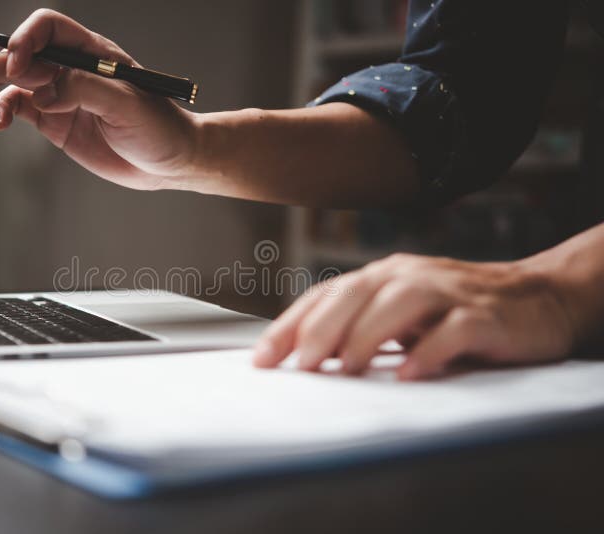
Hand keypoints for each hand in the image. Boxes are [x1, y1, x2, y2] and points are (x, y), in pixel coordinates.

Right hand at [0, 9, 197, 189]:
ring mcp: (61, 96)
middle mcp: (71, 70)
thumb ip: (83, 90)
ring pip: (14, 84)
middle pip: (20, 55)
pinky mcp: (56, 123)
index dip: (25, 41)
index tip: (17, 67)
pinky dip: (4, 112)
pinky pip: (21, 110)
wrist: (170, 161)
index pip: (47, 30)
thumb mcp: (127, 104)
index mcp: (92, 53)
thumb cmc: (160, 126)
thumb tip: (42, 92)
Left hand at [253, 253, 575, 379]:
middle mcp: (409, 276)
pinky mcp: (485, 314)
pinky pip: (454, 328)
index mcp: (383, 276)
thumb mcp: (401, 314)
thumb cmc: (455, 311)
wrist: (536, 298)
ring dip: (368, 335)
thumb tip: (303, 359)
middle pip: (355, 293)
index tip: (263, 359)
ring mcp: (448, 291)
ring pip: (399, 303)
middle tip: (301, 365)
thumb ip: (359, 328)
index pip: (326, 295)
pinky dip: (430, 350)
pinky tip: (410, 373)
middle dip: (321, 329)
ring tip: (348, 368)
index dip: (290, 325)